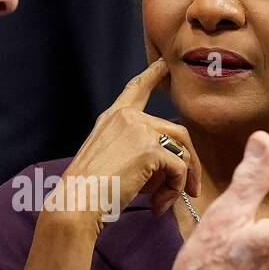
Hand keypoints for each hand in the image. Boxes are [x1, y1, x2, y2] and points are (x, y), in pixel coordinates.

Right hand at [51, 59, 200, 229]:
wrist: (76, 202)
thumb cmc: (87, 190)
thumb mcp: (107, 159)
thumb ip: (133, 151)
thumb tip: (168, 166)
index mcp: (112, 118)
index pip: (135, 90)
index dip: (152, 75)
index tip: (163, 63)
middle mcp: (127, 118)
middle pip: (177, 131)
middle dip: (190, 163)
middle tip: (191, 189)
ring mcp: (140, 131)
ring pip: (182, 151)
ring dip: (181, 181)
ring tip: (165, 202)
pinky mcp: (150, 149)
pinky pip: (178, 170)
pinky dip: (174, 191)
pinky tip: (157, 205)